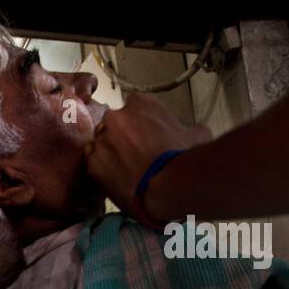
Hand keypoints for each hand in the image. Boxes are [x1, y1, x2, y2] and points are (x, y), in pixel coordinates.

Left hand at [85, 93, 210, 222]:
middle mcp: (115, 117)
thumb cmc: (185, 156)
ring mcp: (101, 140)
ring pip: (100, 143)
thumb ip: (186, 126)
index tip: (145, 134)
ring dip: (110, 152)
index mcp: (140, 103)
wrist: (170, 185)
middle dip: (121, 136)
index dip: (139, 122)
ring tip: (124, 168)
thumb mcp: (196, 132)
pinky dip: (101, 169)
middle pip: (113, 124)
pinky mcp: (92, 164)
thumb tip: (191, 131)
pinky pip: (92, 163)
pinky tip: (115, 177)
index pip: (133, 106)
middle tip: (134, 153)